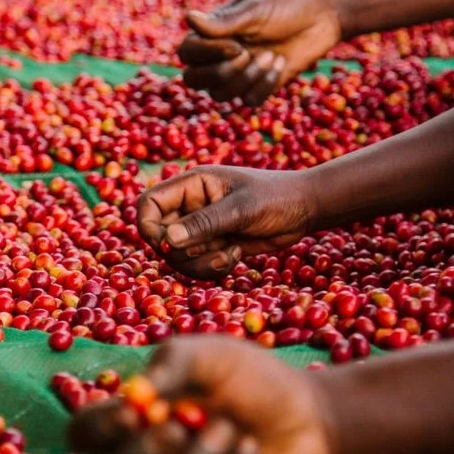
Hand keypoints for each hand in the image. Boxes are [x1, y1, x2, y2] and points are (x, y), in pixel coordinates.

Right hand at [69, 336, 332, 453]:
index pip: (84, 434)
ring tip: (229, 428)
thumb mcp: (211, 356)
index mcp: (132, 422)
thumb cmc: (253, 379)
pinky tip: (250, 450)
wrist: (310, 413)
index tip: (130, 412)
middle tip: (175, 429)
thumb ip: (172, 364)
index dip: (97, 429)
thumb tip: (135, 393)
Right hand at [137, 165, 316, 279]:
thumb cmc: (276, 197)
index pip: (149, 204)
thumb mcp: (241, 209)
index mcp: (191, 185)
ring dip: (201, 264)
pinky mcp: (214, 245)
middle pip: (160, 237)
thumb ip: (205, 224)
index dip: (149, 227)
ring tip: (230, 254)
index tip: (168, 244)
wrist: (305, 208)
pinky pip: (198, 265)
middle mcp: (190, 206)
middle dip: (183, 252)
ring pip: (179, 256)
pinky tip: (236, 255)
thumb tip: (167, 240)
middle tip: (211, 249)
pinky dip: (213, 268)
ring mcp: (201, 228)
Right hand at [179, 0, 342, 104]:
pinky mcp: (259, 87)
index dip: (206, 54)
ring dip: (247, 78)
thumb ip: (222, 23)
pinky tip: (281, 63)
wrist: (323, 16)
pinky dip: (265, 84)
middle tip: (247, 54)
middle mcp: (220, 54)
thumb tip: (188, 17)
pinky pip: (249, 100)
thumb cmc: (287, 5)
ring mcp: (238, 73)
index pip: (187, 53)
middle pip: (194, 80)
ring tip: (272, 55)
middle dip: (220, 73)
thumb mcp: (255, 11)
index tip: (237, 44)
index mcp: (213, 31)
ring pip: (220, 95)